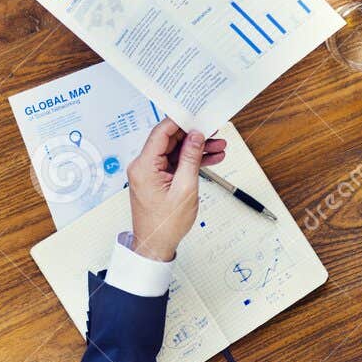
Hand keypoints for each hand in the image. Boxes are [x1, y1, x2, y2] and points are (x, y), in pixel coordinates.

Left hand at [125, 117, 226, 261]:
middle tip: (214, 133)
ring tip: (218, 148)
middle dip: (193, 136)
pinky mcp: (156, 179)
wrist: (156, 245)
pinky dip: (190, 161)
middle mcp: (143, 166)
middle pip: (169, 140)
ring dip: (196, 149)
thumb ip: (190, 158)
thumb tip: (195, 137)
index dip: (180, 122)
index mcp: (144, 166)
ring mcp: (149, 172)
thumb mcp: (185, 188)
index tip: (197, 117)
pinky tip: (209, 159)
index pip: (161, 132)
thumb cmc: (165, 224)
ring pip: (174, 151)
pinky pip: (174, 163)